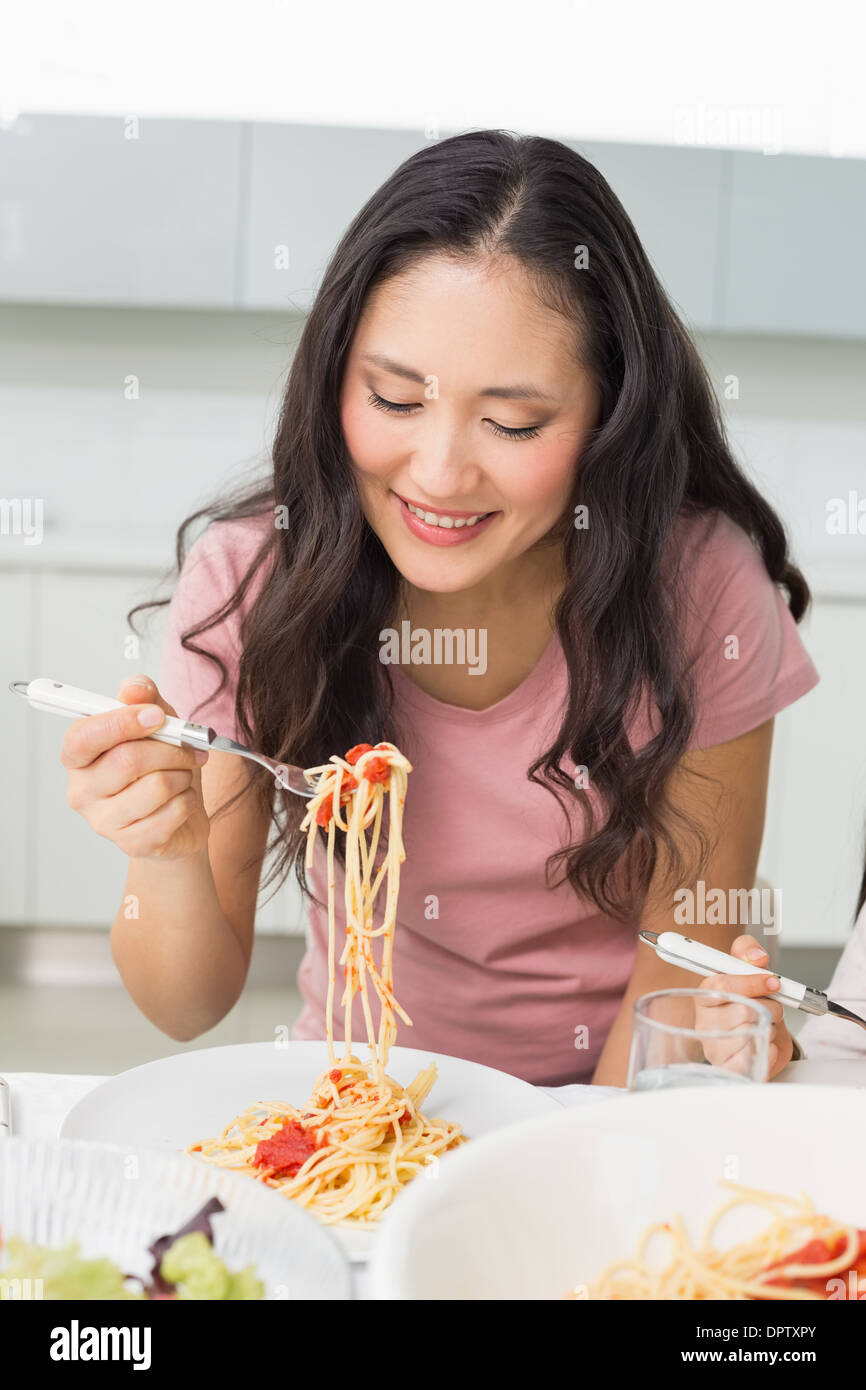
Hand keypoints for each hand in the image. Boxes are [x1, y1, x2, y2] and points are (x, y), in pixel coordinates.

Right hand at [61, 674, 209, 860]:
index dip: (123, 722)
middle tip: (191, 748)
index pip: (84, 737)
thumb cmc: (160, 767)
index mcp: (79, 756)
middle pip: (127, 760)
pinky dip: (188, 800)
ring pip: (156, 786)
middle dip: (171, 749)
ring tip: (183, 775)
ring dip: (183, 775)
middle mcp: (82, 790)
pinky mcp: (131, 843)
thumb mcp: (157, 724)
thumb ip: (144, 700)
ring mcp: (103, 821)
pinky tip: (181, 800)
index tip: (157, 716)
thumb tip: (134, 688)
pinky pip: (173, 812)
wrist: (179, 819)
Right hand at [695, 933, 793, 1079]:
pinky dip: (771, 1048)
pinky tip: (764, 1044)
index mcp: (705, 996)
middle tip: (769, 1008)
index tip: (773, 981)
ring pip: (754, 1031)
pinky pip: (759, 1055)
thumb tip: (756, 955)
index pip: (720, 984)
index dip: (751, 981)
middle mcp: (704, 1023)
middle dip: (769, 1007)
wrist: (761, 1039)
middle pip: (743, 1009)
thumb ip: (748, 953)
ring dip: (770, 1027)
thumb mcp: (749, 972)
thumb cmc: (752, 1005)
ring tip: (764, 1026)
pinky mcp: (731, 1070)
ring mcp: (715, 1049)